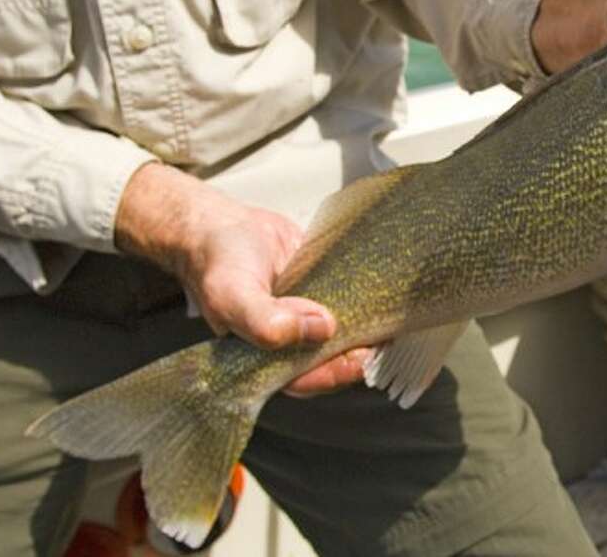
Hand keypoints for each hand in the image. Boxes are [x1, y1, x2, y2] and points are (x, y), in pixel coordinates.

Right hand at [115, 163, 367, 394]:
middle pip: (331, 361)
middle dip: (358, 354)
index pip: (305, 381)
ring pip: (344, 336)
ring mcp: (308, 319)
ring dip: (367, 330)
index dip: (334, 374)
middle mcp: (289, 344)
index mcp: (262, 359)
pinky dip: (366, 303)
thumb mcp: (231, 295)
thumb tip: (319, 329)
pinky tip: (382, 296)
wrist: (223, 225)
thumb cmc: (218, 263)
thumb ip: (264, 322)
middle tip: (380, 338)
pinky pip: (348, 304)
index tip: (359, 358)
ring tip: (388, 318)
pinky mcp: (323, 293)